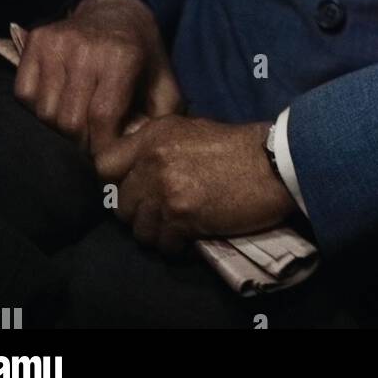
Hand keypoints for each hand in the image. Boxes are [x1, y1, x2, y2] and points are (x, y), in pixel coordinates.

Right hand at [13, 0, 183, 155]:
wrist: (118, 10)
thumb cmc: (141, 54)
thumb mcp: (163, 82)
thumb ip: (160, 119)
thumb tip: (144, 152)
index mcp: (122, 57)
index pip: (102, 117)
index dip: (102, 146)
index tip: (105, 158)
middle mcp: (87, 48)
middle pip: (69, 121)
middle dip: (81, 141)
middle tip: (90, 140)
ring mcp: (57, 43)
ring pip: (44, 112)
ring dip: (58, 125)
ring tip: (76, 119)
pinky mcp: (36, 40)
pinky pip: (24, 93)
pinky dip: (37, 106)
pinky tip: (57, 100)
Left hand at [93, 115, 294, 254]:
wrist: (273, 163)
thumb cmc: (237, 147)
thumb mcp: (191, 131)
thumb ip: (159, 147)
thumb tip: (134, 170)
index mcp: (154, 135)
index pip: (104, 165)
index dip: (115, 183)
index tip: (134, 191)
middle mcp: (153, 159)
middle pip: (121, 204)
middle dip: (140, 214)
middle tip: (163, 214)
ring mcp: (166, 189)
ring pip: (139, 230)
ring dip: (158, 234)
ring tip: (178, 227)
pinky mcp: (182, 216)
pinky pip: (163, 245)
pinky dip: (176, 247)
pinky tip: (191, 236)